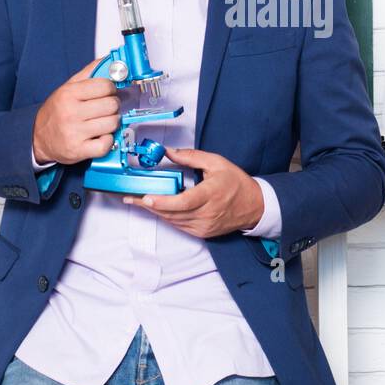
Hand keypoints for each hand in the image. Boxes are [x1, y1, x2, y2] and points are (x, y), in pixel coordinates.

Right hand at [32, 56, 119, 165]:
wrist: (38, 137)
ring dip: (112, 123)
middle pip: (111, 105)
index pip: (105, 85)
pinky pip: (106, 144)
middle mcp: (71, 112)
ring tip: (103, 121)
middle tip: (106, 108)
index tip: (108, 92)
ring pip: (112, 123)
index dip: (111, 88)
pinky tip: (101, 136)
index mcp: (69, 94)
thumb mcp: (68, 87)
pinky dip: (108, 141)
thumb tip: (110, 60)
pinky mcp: (78, 150)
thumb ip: (90, 72)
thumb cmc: (57, 111)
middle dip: (113, 106)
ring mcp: (74, 133)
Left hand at [122, 147, 263, 238]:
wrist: (255, 206)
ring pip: (173, 221)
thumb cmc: (236, 183)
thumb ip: (191, 157)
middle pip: (172, 213)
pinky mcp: (202, 232)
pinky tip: (157, 208)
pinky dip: (167, 216)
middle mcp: (207, 213)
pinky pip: (179, 225)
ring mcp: (204, 226)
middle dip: (149, 205)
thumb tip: (168, 152)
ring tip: (138, 201)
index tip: (145, 197)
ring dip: (155, 211)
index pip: (183, 202)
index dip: (162, 202)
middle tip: (130, 197)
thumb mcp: (216, 163)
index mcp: (211, 194)